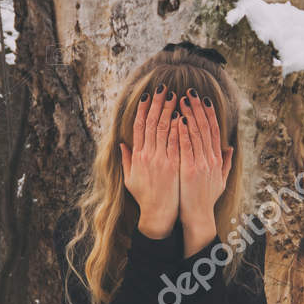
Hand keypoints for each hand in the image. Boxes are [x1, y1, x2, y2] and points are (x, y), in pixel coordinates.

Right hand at [121, 84, 179, 238]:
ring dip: (168, 111)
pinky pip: (174, 142)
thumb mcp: (130, 178)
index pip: (138, 127)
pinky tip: (181, 115)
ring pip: (162, 129)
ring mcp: (159, 160)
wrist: (157, 215)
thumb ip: (126, 160)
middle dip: (157, 104)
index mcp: (137, 156)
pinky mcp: (171, 166)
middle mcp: (147, 155)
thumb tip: (122, 144)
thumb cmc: (145, 198)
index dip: (142, 110)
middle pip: (150, 123)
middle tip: (163, 89)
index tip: (147, 96)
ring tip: (174, 96)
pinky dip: (176, 128)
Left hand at [176, 89, 232, 254]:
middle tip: (190, 91)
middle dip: (197, 108)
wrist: (198, 217)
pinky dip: (183, 132)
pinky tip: (178, 119)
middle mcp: (210, 158)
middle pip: (205, 127)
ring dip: (189, 114)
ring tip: (181, 99)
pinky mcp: (190, 170)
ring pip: (196, 133)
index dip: (208, 113)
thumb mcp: (220, 180)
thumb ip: (226, 163)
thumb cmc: (205, 200)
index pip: (213, 130)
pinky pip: (186, 146)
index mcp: (216, 159)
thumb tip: (230, 148)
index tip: (202, 99)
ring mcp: (201, 163)